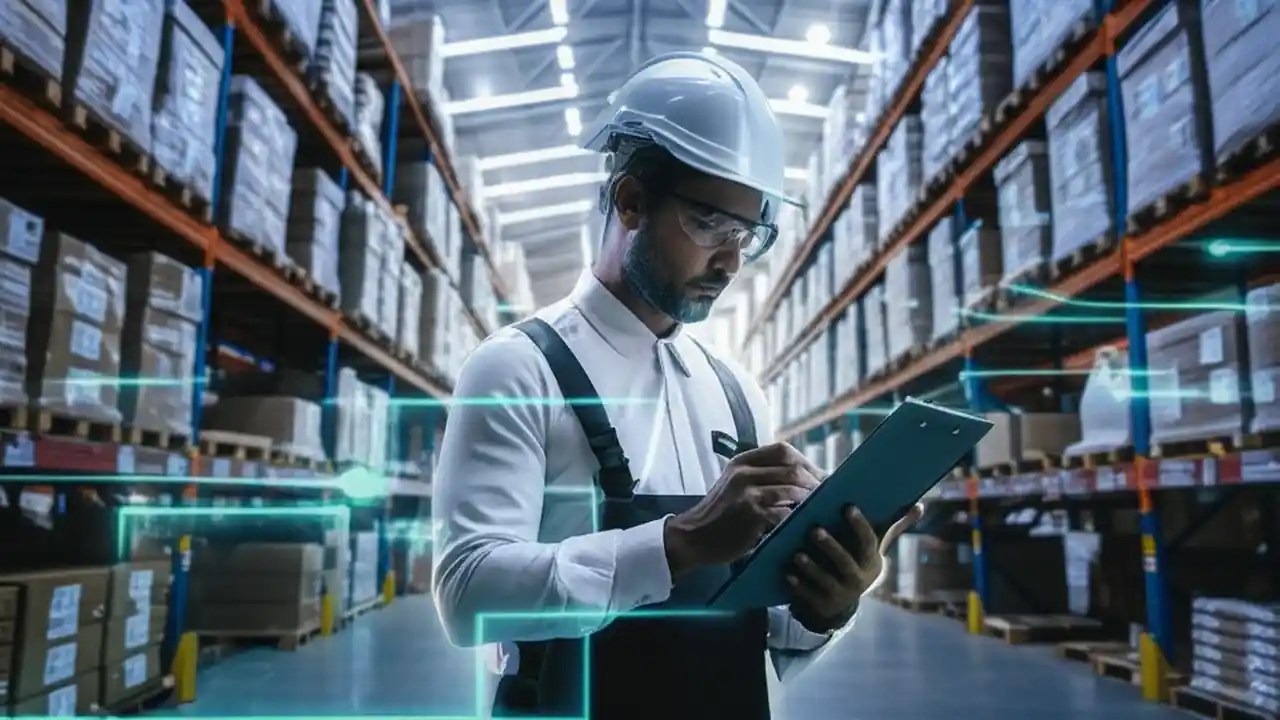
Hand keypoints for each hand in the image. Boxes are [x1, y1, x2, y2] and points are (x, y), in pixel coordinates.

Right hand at [664, 442, 821, 577]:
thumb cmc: (720, 516)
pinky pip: (786, 512)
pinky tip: (804, 526)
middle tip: (829, 496)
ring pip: (793, 488)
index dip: (806, 462)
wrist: (693, 538)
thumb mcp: (735, 486)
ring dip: (811, 501)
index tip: (820, 477)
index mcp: (742, 462)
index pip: (783, 450)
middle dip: (815, 482)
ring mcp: (747, 491)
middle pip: (793, 468)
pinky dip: (798, 519)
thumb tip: (802, 477)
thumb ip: (761, 477)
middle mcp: (744, 472)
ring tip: (820, 511)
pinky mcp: (751, 513)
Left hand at [786, 503, 923, 632]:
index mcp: (872, 562)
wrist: (844, 600)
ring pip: (826, 581)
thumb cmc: (859, 561)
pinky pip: (809, 595)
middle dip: (831, 547)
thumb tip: (921, 505)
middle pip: (845, 563)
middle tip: (814, 529)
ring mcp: (841, 594)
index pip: (869, 542)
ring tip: (797, 553)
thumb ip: (894, 526)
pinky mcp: (823, 604)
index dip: (860, 525)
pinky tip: (787, 574)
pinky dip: (799, 585)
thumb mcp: (876, 547)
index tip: (847, 506)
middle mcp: (859, 579)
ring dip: (811, 567)